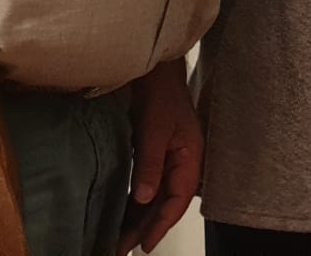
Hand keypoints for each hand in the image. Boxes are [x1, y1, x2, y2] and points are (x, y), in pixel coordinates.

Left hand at [117, 58, 200, 255]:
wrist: (154, 72)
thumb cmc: (161, 95)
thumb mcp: (155, 130)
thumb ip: (151, 165)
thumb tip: (145, 199)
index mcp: (190, 159)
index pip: (177, 200)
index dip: (161, 225)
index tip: (145, 244)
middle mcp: (182, 164)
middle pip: (165, 204)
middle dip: (145, 228)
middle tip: (122, 248)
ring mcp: (169, 160)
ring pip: (156, 198)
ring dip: (140, 218)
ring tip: (120, 239)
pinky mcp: (156, 156)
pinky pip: (148, 186)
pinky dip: (136, 202)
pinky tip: (123, 214)